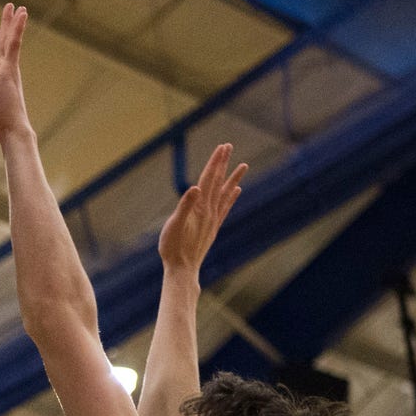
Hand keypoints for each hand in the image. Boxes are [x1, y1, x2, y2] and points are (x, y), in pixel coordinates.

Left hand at [0, 3, 30, 143]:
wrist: (11, 131)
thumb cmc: (2, 130)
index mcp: (1, 81)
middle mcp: (6, 72)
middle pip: (4, 44)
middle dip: (6, 26)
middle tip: (10, 10)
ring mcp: (9, 69)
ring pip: (10, 40)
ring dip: (13, 22)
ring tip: (17, 7)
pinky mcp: (10, 68)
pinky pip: (14, 44)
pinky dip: (17, 28)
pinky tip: (22, 14)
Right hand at [158, 144, 247, 272]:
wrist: (183, 269)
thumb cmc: (173, 248)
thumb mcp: (174, 225)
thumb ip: (184, 206)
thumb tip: (195, 188)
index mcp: (200, 207)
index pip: (209, 179)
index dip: (215, 162)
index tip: (222, 147)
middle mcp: (210, 211)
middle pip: (218, 182)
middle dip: (222, 163)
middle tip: (228, 146)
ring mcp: (213, 219)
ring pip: (225, 193)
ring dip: (233, 178)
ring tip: (243, 166)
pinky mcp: (213, 227)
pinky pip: (225, 207)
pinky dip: (231, 197)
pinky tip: (237, 191)